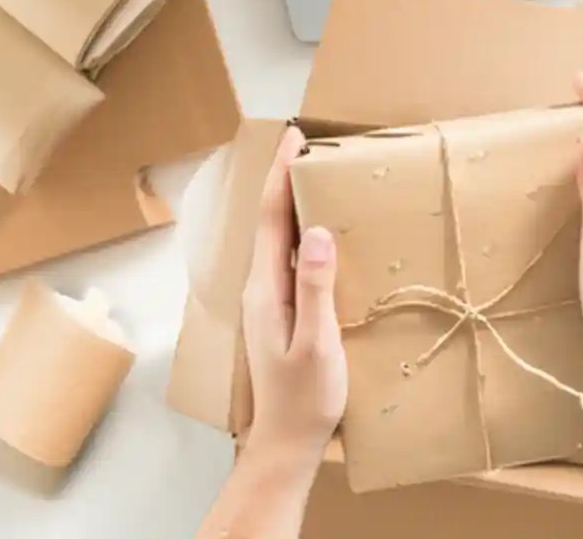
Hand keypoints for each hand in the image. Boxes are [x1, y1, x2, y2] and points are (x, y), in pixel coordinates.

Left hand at [241, 126, 347, 458]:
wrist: (286, 443)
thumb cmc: (304, 399)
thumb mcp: (316, 344)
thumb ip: (315, 289)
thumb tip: (318, 232)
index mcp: (267, 290)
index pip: (274, 220)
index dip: (283, 177)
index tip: (295, 139)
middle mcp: (262, 289)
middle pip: (272, 222)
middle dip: (286, 180)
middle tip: (308, 146)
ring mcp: (270, 301)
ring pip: (279, 239)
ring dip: (293, 204)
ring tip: (314, 176)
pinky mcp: (282, 312)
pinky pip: (289, 259)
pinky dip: (302, 232)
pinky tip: (321, 232)